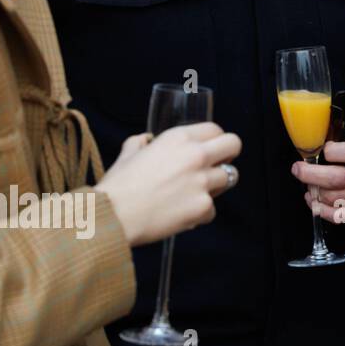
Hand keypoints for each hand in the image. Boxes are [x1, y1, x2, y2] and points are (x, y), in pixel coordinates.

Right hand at [96, 122, 241, 246]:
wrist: (110, 216)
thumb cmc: (117, 187)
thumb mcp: (127, 155)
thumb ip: (139, 143)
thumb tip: (144, 140)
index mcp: (178, 138)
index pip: (215, 129)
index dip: (215, 140)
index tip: (210, 150)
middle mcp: (195, 155)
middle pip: (234, 144)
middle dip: (228, 155)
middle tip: (216, 167)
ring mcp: (202, 181)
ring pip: (230, 178)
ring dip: (216, 186)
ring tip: (195, 194)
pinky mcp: (203, 206)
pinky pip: (212, 209)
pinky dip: (200, 214)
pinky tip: (181, 215)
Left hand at [293, 131, 344, 224]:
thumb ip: (341, 138)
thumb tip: (313, 139)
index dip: (331, 152)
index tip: (321, 150)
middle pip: (338, 179)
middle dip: (311, 175)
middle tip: (298, 169)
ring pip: (333, 198)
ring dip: (314, 192)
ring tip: (309, 184)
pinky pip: (336, 215)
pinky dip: (319, 209)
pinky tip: (314, 199)